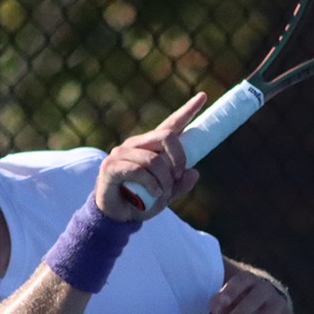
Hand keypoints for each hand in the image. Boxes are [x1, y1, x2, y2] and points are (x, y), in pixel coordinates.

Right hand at [95, 93, 206, 220]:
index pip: (171, 124)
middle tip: (178, 177)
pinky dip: (151, 185)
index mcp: (151, 147)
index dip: (187, 110)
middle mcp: (136, 144)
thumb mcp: (166, 194)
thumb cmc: (140, 202)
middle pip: (166, 136)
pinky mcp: (111, 166)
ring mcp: (122, 153)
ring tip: (162, 194)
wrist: (116, 216)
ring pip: (154, 159)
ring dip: (164, 181)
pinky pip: (139, 170)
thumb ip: (180, 185)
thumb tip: (194, 173)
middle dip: (179, 158)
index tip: (203, 96)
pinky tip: (154, 194)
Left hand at [209, 268, 292, 313]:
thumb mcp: (224, 300)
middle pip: (254, 301)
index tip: (223, 301)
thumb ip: (218, 303)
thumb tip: (219, 310)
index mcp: (248, 279)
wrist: (260, 306)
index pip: (242, 280)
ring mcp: (278, 303)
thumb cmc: (235, 302)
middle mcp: (265, 288)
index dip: (232, 290)